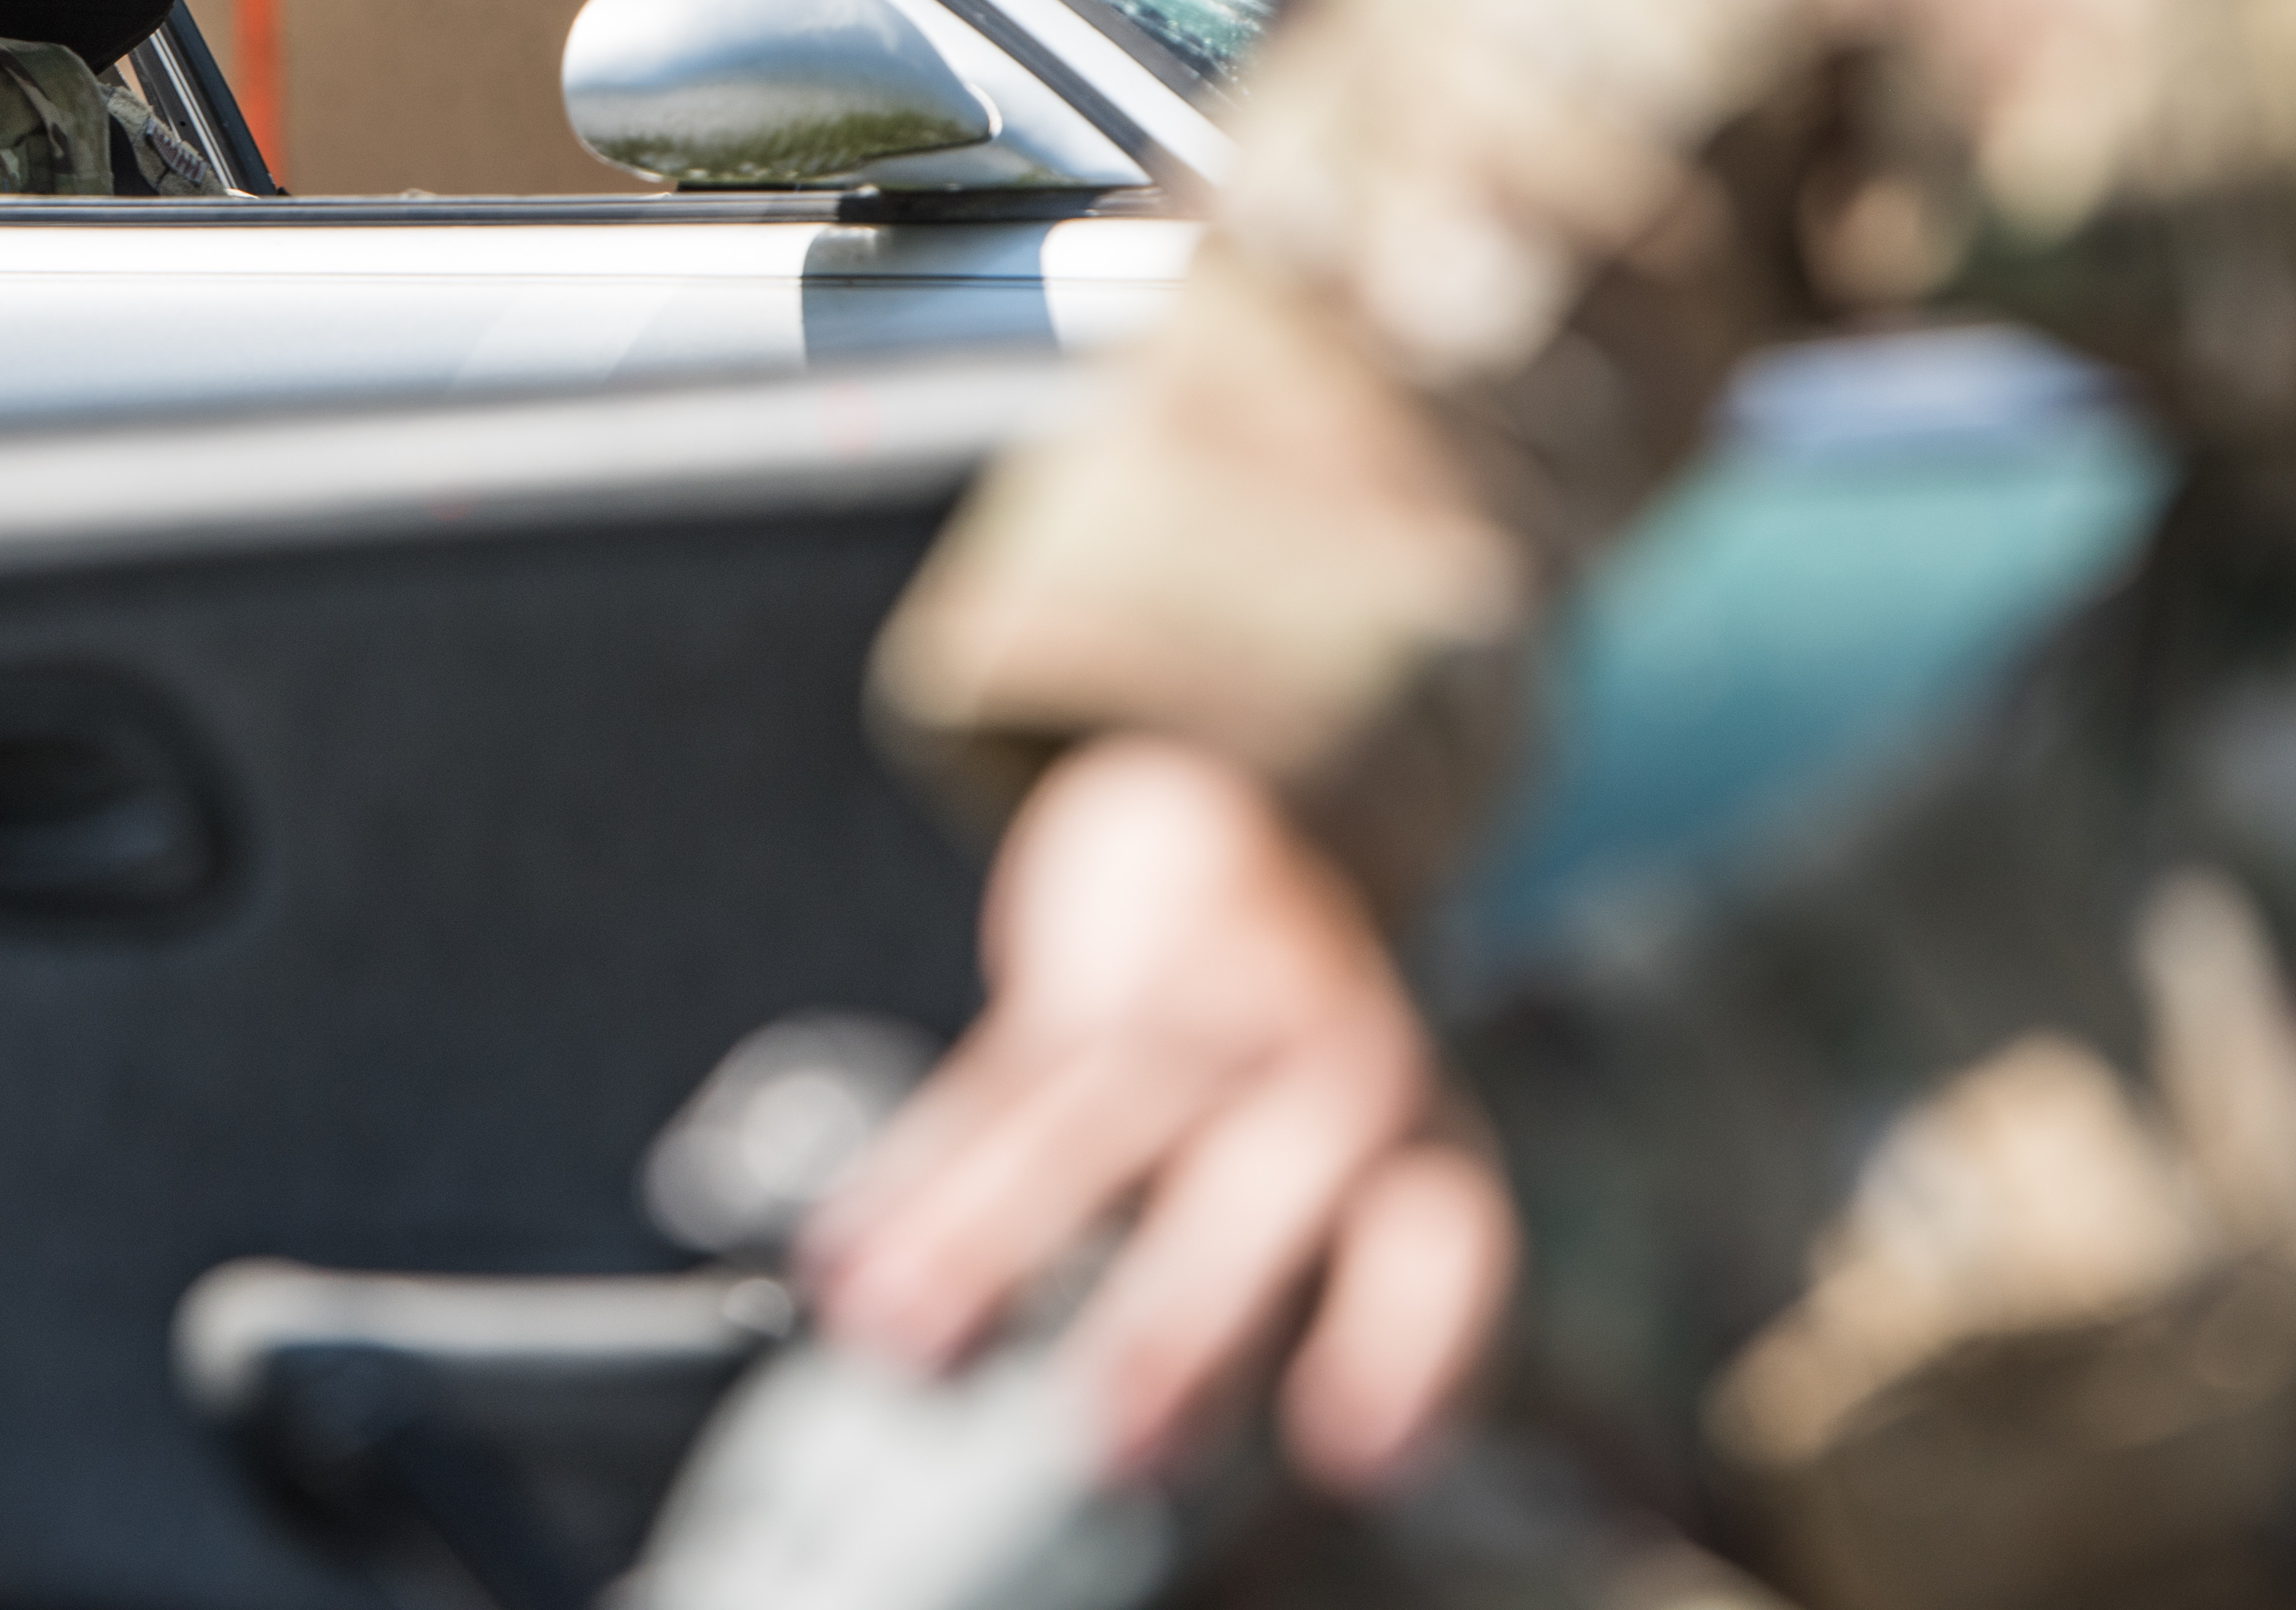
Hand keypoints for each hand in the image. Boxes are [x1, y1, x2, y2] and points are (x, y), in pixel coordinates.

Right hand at [795, 735, 1513, 1494]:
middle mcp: (1341, 1078)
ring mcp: (1222, 1007)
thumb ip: (1270, 1302)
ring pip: (1096, 1127)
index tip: (1358, 1454)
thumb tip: (1141, 1470)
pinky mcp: (1106, 961)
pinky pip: (999, 1076)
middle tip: (1112, 1433)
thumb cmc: (1281, 1065)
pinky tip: (853, 1246)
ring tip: (906, 1333)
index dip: (1405, 1351)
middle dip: (1185, 1321)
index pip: (1443, 1255)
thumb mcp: (1336, 1175)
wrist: (1232, 825)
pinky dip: (920, 1171)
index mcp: (1418, 1159)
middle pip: (1265, 1201)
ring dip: (990, 1239)